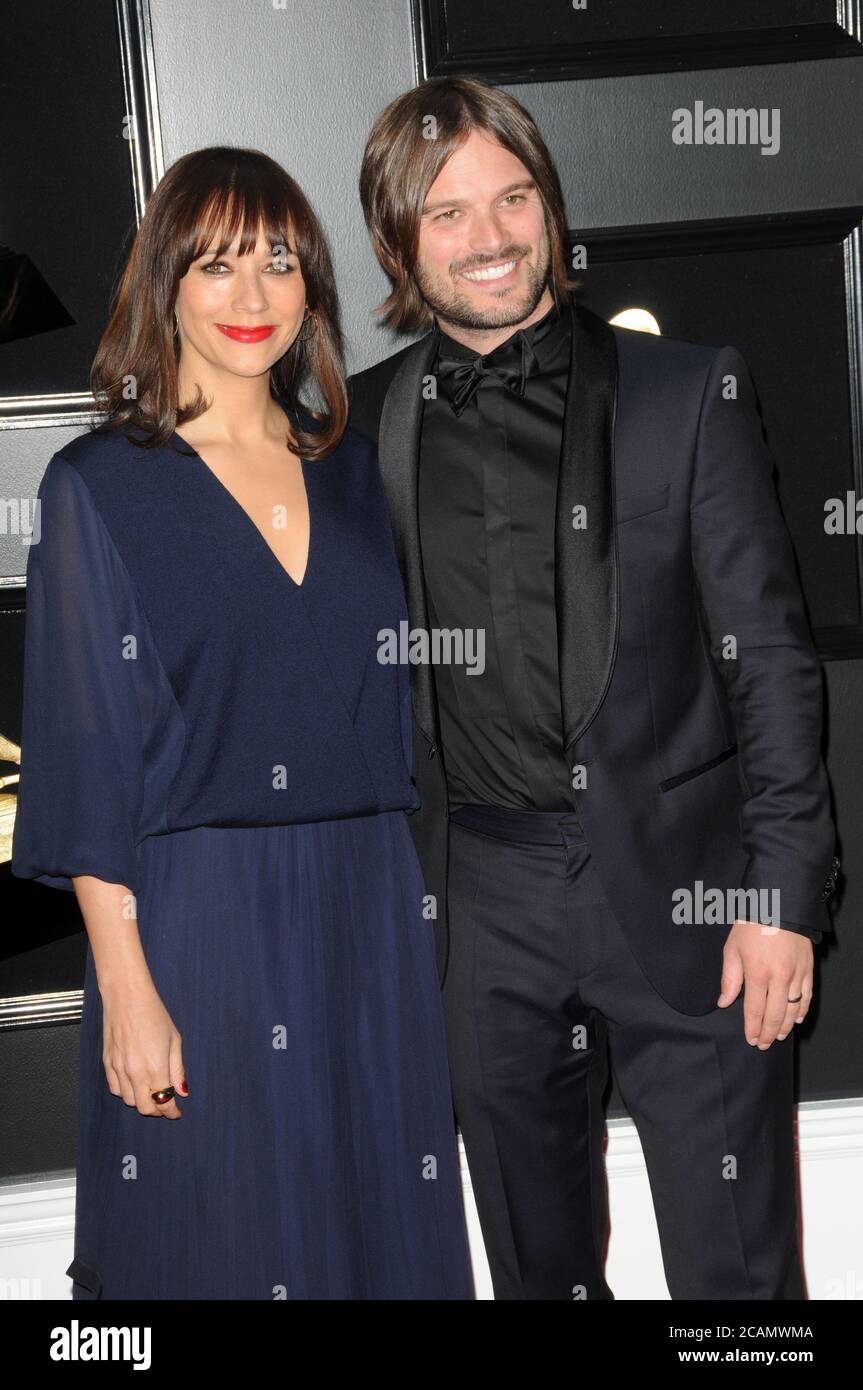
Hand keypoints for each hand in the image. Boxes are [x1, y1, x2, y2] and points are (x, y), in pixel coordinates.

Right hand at [100, 975, 187, 1116]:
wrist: (126, 996)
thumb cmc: (154, 1014)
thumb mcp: (175, 1039)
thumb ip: (177, 1069)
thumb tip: (182, 1092)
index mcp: (155, 1067)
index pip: (164, 1102)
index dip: (171, 1112)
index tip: (176, 1112)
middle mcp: (135, 1072)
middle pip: (145, 1107)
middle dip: (158, 1110)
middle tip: (166, 1105)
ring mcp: (118, 1069)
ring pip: (129, 1101)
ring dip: (141, 1102)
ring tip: (151, 1094)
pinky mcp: (107, 1063)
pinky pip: (115, 1089)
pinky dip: (125, 1093)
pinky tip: (134, 1085)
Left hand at [716, 920, 812, 1047]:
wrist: (778, 903)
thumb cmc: (752, 924)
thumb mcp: (732, 948)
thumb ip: (729, 978)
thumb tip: (724, 1001)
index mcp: (757, 973)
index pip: (755, 1010)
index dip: (753, 1028)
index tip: (751, 1040)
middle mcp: (779, 978)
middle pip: (775, 1015)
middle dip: (769, 1033)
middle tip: (764, 1044)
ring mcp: (797, 974)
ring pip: (793, 1009)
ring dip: (786, 1026)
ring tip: (778, 1036)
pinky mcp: (808, 969)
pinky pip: (807, 995)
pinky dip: (803, 1010)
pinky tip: (797, 1018)